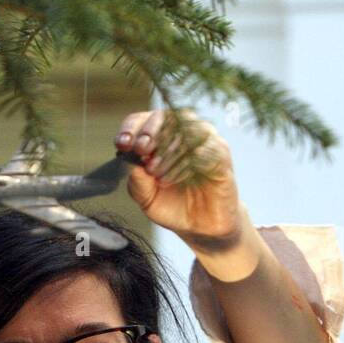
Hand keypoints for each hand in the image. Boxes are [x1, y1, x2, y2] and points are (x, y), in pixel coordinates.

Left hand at [115, 109, 247, 257]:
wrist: (201, 226)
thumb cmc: (172, 206)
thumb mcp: (146, 198)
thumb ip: (137, 181)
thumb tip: (129, 161)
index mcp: (159, 138)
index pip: (141, 120)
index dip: (131, 128)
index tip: (122, 144)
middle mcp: (182, 133)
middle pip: (164, 116)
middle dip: (149, 133)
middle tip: (142, 151)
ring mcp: (203, 140)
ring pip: (185, 130)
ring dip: (167, 151)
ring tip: (158, 176)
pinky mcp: (221, 153)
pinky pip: (204, 147)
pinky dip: (186, 162)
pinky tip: (176, 178)